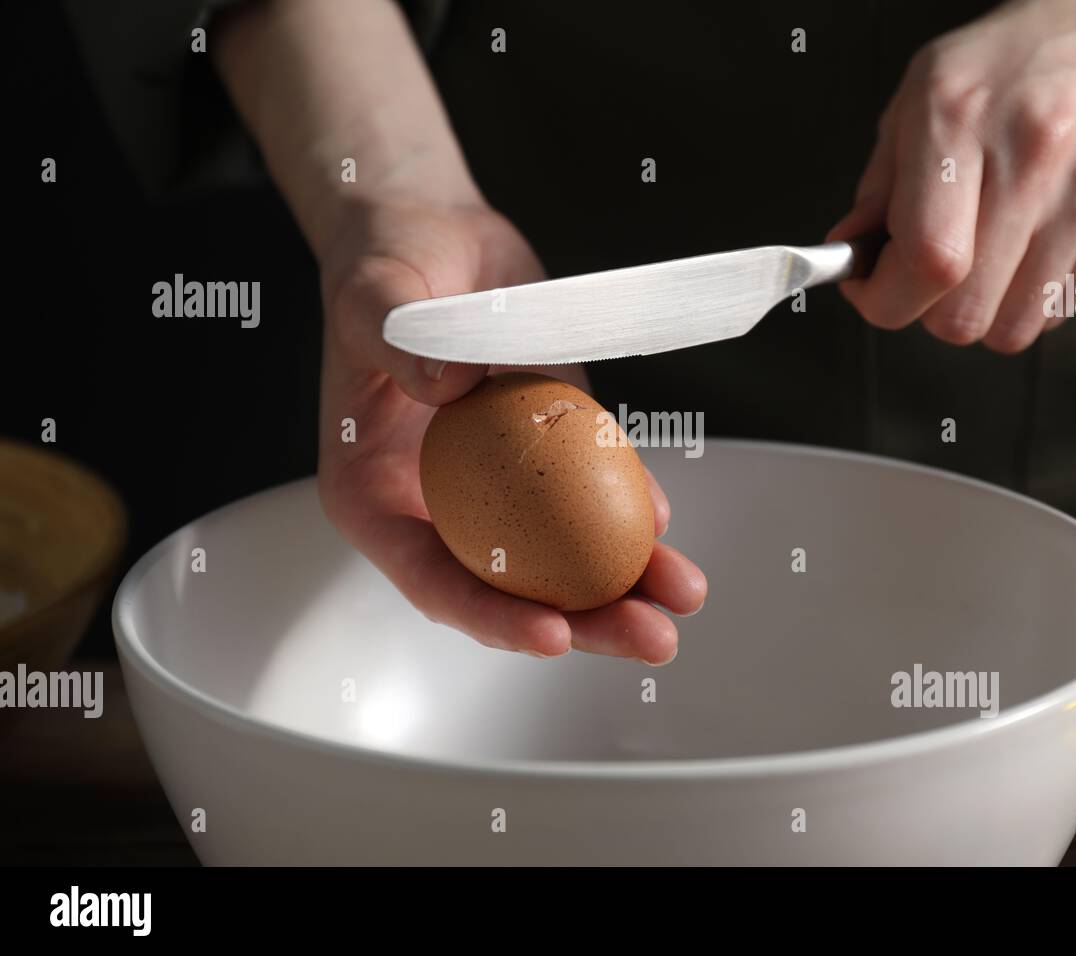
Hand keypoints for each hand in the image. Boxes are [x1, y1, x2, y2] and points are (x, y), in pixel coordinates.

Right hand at [315, 202, 706, 661]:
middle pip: (511, 588)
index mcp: (378, 495)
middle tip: (651, 637)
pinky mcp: (546, 451)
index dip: (491, 616)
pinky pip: (590, 495)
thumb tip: (446, 388)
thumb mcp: (377, 298)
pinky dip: (630, 515)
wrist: (437, 238)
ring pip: (561, 555)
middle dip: (584, 622)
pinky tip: (667, 526)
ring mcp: (499, 485)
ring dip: (625, 583)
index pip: (432, 578)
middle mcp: (439, 505)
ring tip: (683, 595)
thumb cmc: (386, 267)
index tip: (551, 633)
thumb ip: (400, 342)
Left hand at [829, 0, 1075, 351]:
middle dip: (929, 310)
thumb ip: (880, 183)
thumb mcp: (922, 93)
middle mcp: (1034, 157)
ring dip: (984, 312)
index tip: (872, 288)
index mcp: (961, 120)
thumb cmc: (1015, 57)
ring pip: (1014, 328)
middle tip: (928, 273)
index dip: (885, 298)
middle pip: (965, 313)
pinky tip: (1027, 247)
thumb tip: (852, 252)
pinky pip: (1060, 307)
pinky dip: (1031, 296)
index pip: (926, 261)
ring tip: (982, 261)